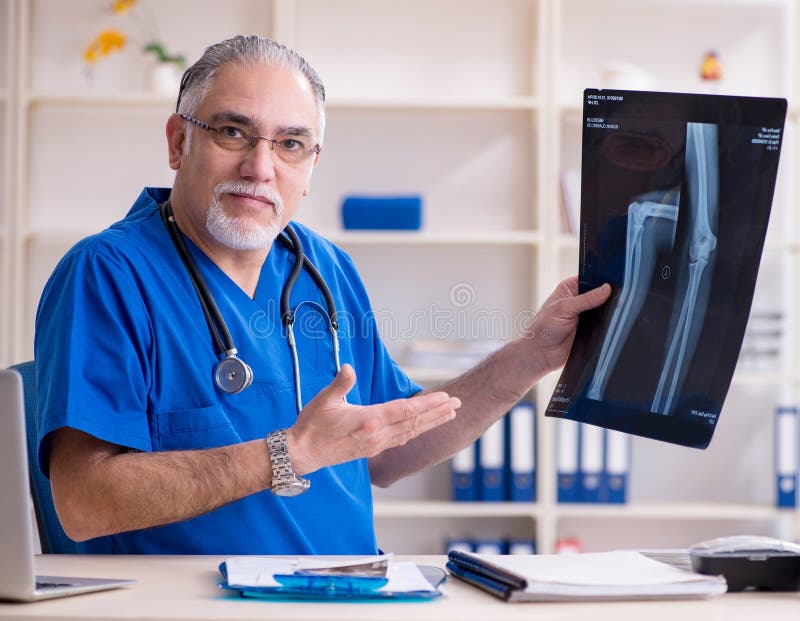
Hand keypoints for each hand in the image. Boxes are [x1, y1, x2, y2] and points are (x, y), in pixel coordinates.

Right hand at [285, 364, 460, 475]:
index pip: (406, 410)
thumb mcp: (325, 400)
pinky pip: (401, 439)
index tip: (446, 398)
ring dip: (431, 422)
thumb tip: (349, 368)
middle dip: (438, 413)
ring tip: (448, 414)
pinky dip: (416, 431)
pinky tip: (422, 427)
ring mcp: (377, 444)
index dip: (428, 404)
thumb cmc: (312, 426)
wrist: (303, 453)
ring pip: (411, 432)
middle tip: (458, 404)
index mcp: (370, 421)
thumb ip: (341, 383)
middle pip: (415, 422)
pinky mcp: (373, 449)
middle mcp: (378, 435)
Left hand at [524, 276, 610, 372]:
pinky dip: (609, 323)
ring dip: (609, 311)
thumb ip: (585, 299)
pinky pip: (604, 324)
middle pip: (600, 293)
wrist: (541, 354)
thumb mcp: (563, 309)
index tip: (615, 280)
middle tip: (619, 297)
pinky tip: (614, 322)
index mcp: (569, 288)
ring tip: (618, 309)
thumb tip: (606, 289)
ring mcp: (585, 315)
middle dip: (609, 295)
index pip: (590, 278)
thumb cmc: (542, 329)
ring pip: (604, 309)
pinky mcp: (591, 329)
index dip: (602, 279)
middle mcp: (578, 300)